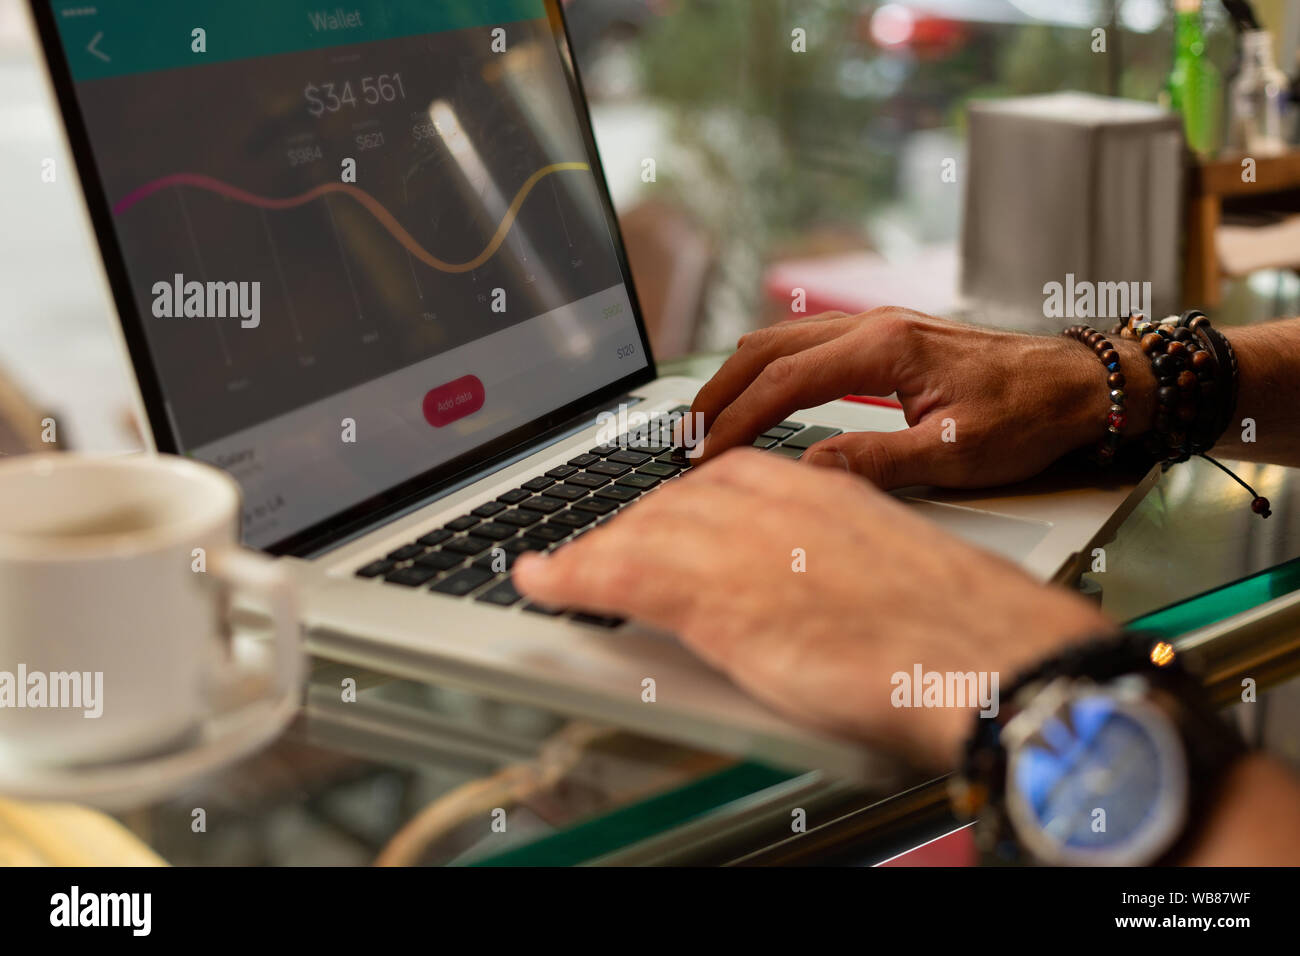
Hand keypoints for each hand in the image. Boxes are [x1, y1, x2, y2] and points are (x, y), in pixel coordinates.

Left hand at [514, 450, 1114, 769]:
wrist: (995, 659)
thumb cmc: (964, 629)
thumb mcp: (891, 566)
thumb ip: (835, 556)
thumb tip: (811, 582)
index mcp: (820, 487)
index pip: (723, 477)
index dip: (677, 503)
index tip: (654, 518)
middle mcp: (776, 499)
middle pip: (676, 499)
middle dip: (635, 527)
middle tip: (604, 552)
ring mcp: (744, 541)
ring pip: (641, 530)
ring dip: (596, 550)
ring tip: (563, 569)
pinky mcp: (719, 594)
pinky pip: (619, 574)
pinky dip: (570, 575)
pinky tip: (541, 581)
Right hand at [690, 308, 1153, 488]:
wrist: (1078, 385)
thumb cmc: (1027, 417)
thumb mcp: (954, 454)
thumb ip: (875, 461)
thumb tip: (807, 471)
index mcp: (883, 349)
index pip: (783, 384)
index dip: (737, 422)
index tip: (706, 458)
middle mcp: (873, 326)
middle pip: (765, 352)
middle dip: (718, 394)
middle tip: (685, 438)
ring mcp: (877, 326)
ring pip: (780, 341)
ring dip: (738, 378)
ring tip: (708, 419)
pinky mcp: (884, 338)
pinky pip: (804, 343)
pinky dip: (766, 369)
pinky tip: (758, 394)